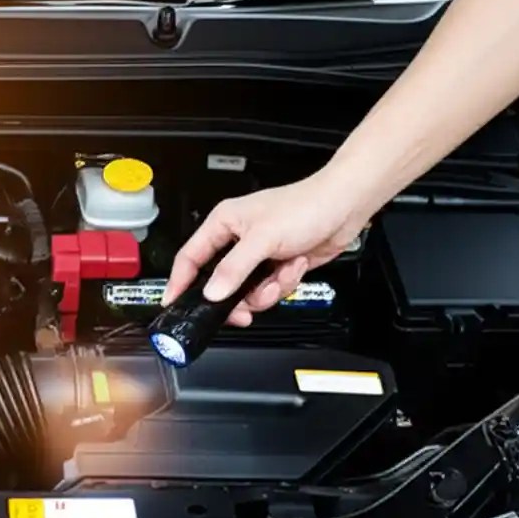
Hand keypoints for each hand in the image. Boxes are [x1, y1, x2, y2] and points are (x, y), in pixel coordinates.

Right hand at [162, 172, 367, 326]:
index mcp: (223, 224)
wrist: (345, 207)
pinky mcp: (277, 266)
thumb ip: (234, 268)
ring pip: (246, 292)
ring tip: (280, 276)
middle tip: (241, 311)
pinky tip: (293, 267)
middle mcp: (238, 240)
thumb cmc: (306, 206)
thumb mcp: (263, 239)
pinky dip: (283, 284)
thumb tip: (212, 292)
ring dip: (266, 291)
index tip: (173, 304)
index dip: (179, 282)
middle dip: (235, 298)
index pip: (190, 258)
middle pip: (219, 283)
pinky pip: (268, 290)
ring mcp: (258, 256)